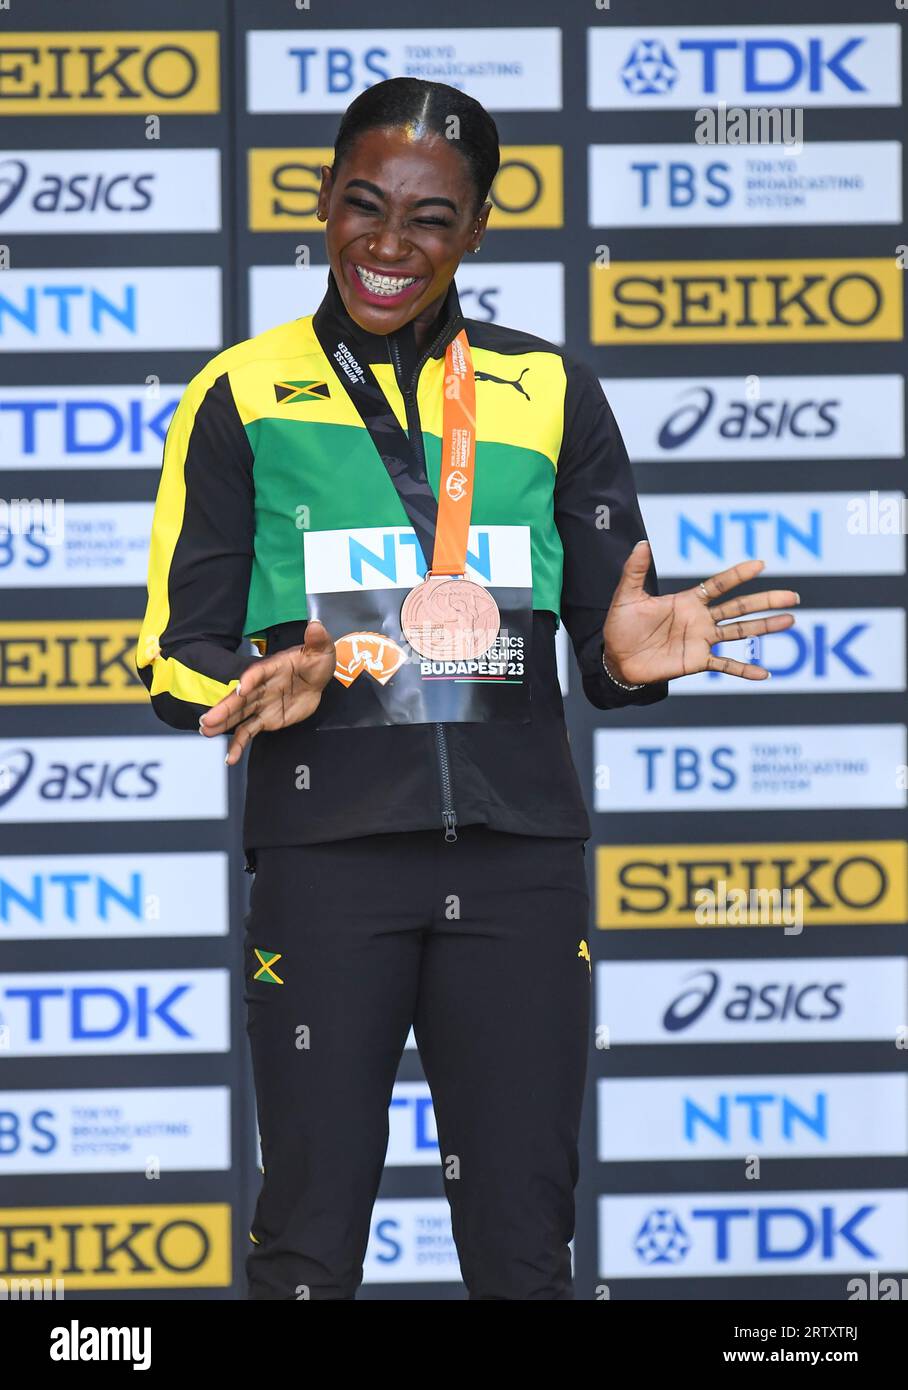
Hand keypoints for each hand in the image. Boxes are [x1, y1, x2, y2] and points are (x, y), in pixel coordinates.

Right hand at [199, 619, 335, 764]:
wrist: (316, 681)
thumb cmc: (314, 662)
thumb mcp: (320, 651)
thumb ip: (316, 640)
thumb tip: (316, 626)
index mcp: (271, 668)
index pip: (258, 673)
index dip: (250, 679)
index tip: (242, 688)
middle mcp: (260, 687)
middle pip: (240, 698)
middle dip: (224, 708)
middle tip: (207, 719)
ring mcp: (259, 704)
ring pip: (238, 715)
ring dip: (222, 724)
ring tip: (206, 732)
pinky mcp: (263, 720)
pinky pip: (248, 732)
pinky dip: (238, 745)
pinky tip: (229, 758)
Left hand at [601, 541, 797, 685]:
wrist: (616, 659)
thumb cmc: (621, 626)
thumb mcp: (626, 596)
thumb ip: (635, 571)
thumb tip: (642, 543)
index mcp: (688, 601)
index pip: (718, 585)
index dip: (738, 575)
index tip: (760, 564)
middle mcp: (700, 620)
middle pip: (739, 607)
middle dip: (766, 601)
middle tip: (792, 596)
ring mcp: (702, 641)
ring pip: (740, 632)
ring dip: (765, 627)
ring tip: (790, 621)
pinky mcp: (697, 662)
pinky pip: (725, 666)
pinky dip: (744, 669)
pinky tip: (765, 674)